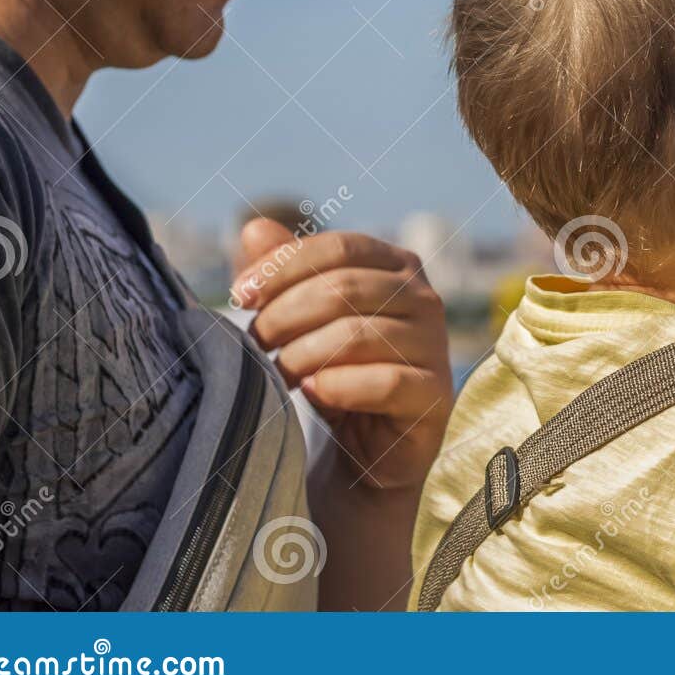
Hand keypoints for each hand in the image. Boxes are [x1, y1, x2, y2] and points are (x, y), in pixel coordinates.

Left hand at [234, 220, 452, 491]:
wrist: (371, 445)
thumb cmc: (337, 369)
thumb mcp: (305, 320)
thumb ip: (284, 273)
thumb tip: (253, 229)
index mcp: (396, 266)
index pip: (339, 248)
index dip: (284, 266)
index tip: (240, 295)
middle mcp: (424, 298)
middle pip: (344, 288)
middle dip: (284, 315)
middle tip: (255, 342)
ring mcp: (434, 346)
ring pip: (358, 335)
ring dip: (301, 354)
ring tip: (278, 373)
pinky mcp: (433, 395)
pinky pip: (384, 382)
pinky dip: (337, 386)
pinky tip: (311, 391)